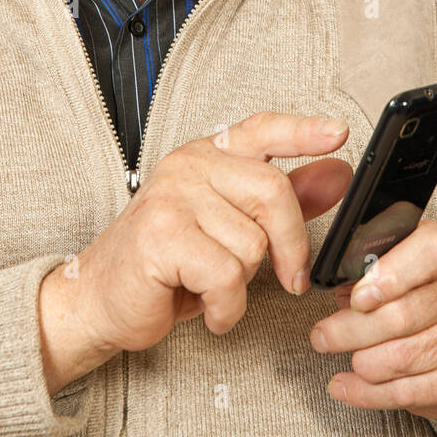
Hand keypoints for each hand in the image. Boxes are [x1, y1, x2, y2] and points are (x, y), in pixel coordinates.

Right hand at [39, 112, 351, 393]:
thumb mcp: (230, 229)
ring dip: (243, 285)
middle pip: (273, 193)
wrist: (98, 300)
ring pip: (252, 244)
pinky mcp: (162, 236)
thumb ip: (284, 200)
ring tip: (211, 286)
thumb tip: (335, 175)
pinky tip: (207, 306)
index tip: (338, 132)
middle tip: (287, 277)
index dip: (302, 130)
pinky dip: (226, 306)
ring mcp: (172, 197)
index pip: (262, 129)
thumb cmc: (166, 265)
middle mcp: (189, 166)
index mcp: (207, 156)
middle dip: (290, 246)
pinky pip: (228, 276)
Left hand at [309, 219, 436, 421]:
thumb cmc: (411, 291)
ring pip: (404, 358)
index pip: (427, 254)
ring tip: (340, 357)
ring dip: (362, 363)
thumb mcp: (390, 266)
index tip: (357, 298)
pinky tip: (347, 386)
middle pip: (404, 315)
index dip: (390, 276)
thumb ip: (365, 271)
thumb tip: (335, 289)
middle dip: (353, 331)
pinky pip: (410, 391)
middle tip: (322, 337)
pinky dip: (369, 393)